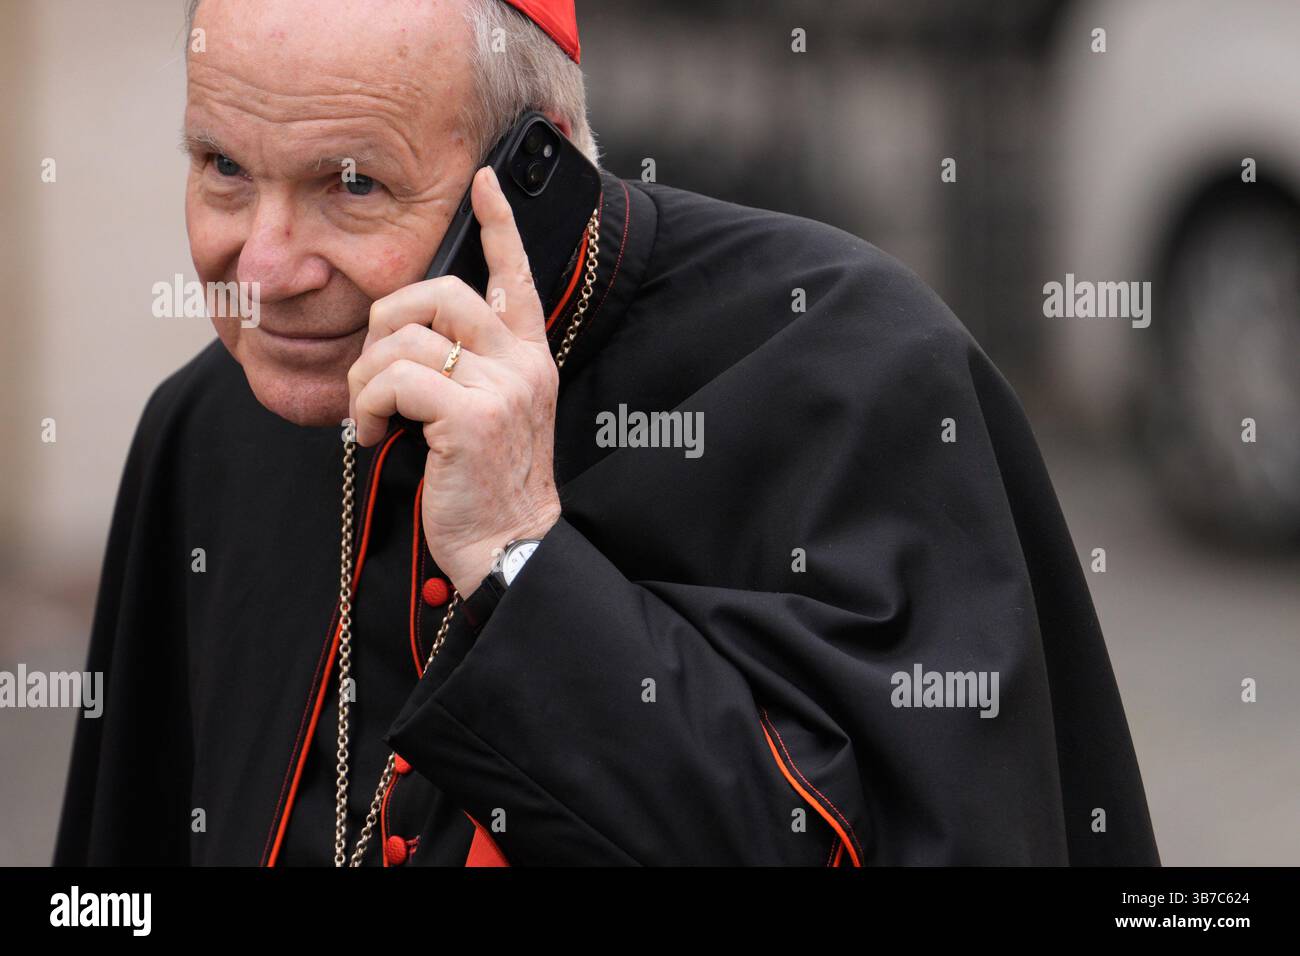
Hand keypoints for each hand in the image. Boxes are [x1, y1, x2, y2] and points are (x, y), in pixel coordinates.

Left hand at [347, 165, 561, 595]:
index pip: (518, 278)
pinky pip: (394, 379)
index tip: (485, 182)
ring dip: (367, 376)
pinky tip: (369, 435)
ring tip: (369, 415)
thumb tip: (406, 343)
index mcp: (529, 359)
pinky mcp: (472, 417)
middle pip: (441, 292)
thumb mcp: (489, 418)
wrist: (509, 549)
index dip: (500, 226)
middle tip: (373, 370)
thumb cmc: (487, 488)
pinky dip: (365, 405)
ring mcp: (502, 387)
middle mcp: (522, 364)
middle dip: (387, 320)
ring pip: (407, 337)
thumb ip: (468, 372)